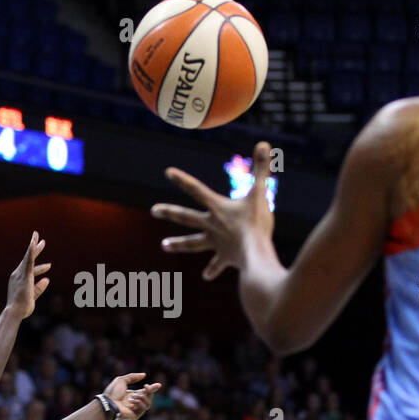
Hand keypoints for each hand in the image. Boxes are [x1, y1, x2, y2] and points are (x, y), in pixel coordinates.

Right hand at [6, 232, 51, 318]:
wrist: (15, 311)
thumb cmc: (22, 307)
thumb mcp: (33, 296)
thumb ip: (39, 288)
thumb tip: (47, 279)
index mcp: (20, 280)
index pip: (31, 270)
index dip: (41, 268)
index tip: (49, 266)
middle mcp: (18, 274)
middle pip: (28, 259)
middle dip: (35, 249)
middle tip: (42, 240)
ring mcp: (20, 274)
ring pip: (28, 257)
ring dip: (33, 246)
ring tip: (37, 235)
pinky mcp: (24, 274)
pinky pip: (28, 260)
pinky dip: (30, 251)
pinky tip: (33, 242)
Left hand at [104, 373, 161, 419]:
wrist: (108, 403)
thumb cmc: (112, 392)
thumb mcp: (122, 380)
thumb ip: (133, 377)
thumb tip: (144, 375)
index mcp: (131, 395)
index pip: (145, 392)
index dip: (152, 389)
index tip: (159, 385)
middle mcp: (134, 403)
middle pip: (149, 398)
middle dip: (149, 391)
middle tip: (146, 386)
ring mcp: (135, 411)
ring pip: (148, 404)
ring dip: (142, 397)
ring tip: (132, 396)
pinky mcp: (135, 416)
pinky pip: (143, 409)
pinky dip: (138, 403)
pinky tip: (131, 401)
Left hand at [151, 141, 275, 280]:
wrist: (255, 254)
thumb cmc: (257, 223)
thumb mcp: (260, 193)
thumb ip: (261, 169)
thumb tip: (264, 143)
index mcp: (217, 208)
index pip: (196, 189)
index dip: (182, 179)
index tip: (168, 172)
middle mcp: (212, 225)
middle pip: (186, 216)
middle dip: (169, 212)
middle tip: (153, 210)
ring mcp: (216, 242)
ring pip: (193, 243)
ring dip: (179, 244)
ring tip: (164, 246)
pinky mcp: (225, 257)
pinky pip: (217, 263)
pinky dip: (212, 269)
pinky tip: (206, 276)